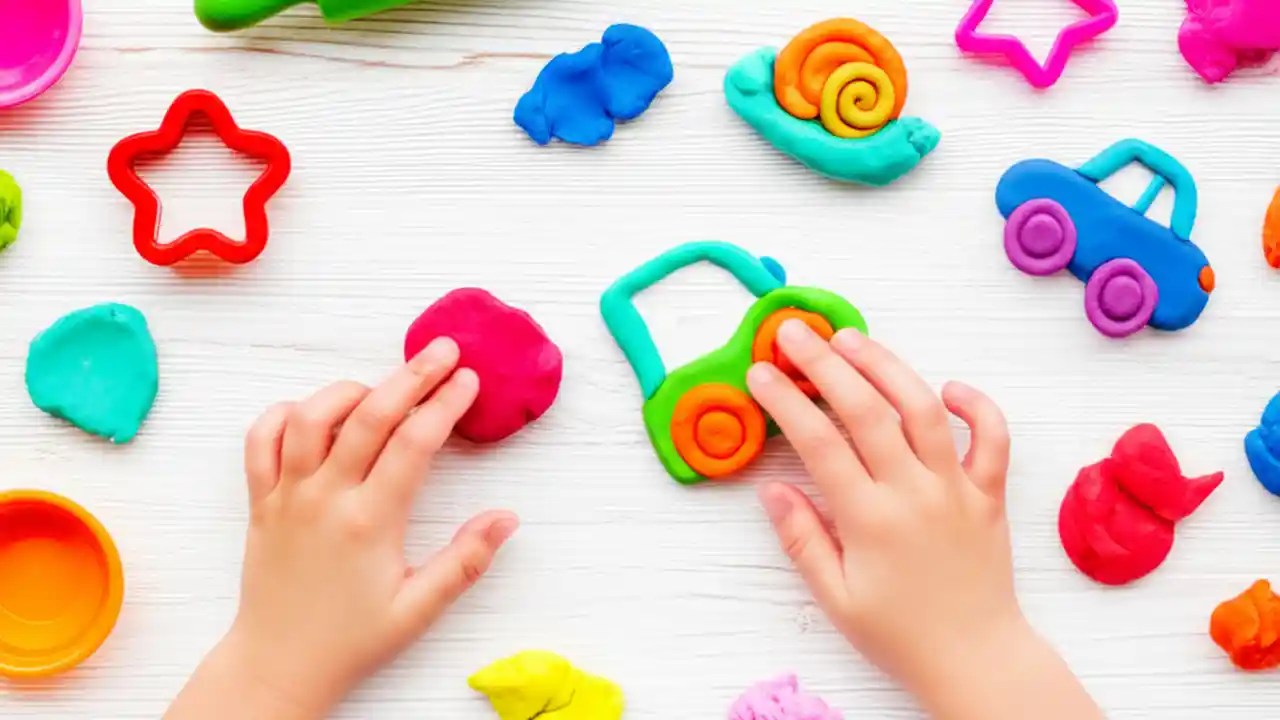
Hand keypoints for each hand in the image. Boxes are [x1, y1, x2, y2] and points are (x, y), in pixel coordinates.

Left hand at [166, 338, 517, 719]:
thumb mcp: (418, 609)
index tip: (469, 381)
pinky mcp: (260, 501)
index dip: (445, 405)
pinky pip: (260, 440)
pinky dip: (285, 413)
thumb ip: (464, 560)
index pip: (413, 444)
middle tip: (444, 351)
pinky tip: (315, 413)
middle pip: (369, 416)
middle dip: (412, 375)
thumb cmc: (350, 640)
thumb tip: (506, 517)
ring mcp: (287, 496)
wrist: (278, 665)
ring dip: (350, 389)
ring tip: (382, 385)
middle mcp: (325, 499)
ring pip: (310, 417)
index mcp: (369, 523)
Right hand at [747, 320, 1100, 719]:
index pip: (819, 443)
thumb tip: (772, 489)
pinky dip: (976, 405)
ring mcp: (957, 489)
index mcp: (870, 520)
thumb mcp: (835, 597)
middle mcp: (914, 494)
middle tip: (795, 333)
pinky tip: (947, 387)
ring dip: (886, 366)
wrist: (975, 658)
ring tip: (852, 339)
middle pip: (865, 410)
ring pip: (922, 409)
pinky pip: (992, 438)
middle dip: (825, 364)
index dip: (786, 401)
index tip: (761, 373)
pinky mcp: (989, 494)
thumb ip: (802, 539)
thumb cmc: (900, 634)